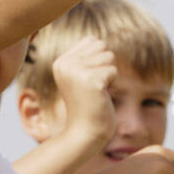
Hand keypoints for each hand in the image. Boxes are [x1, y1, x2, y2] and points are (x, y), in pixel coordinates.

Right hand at [51, 35, 116, 150]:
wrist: (84, 133)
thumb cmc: (87, 105)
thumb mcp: (81, 76)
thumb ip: (87, 57)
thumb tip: (99, 41)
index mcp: (60, 62)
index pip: (91, 41)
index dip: (97, 60)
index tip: (88, 80)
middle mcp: (65, 64)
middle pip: (101, 46)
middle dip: (104, 65)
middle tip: (93, 87)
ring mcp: (77, 72)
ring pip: (109, 57)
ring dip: (108, 75)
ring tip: (96, 91)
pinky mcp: (91, 81)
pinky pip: (113, 71)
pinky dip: (112, 85)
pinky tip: (100, 96)